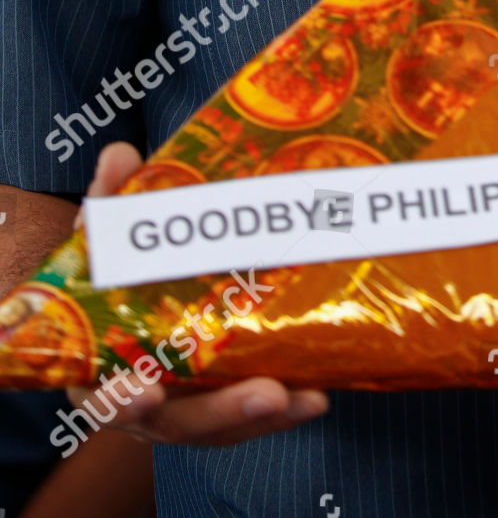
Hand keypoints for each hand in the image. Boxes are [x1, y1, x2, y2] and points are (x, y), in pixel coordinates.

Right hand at [68, 142, 329, 446]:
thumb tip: (120, 157)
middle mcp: (141, 396)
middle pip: (176, 419)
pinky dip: (285, 408)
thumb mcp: (110, 233)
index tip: (148, 391)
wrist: (142, 286)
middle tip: (266, 394)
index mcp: (98, 364)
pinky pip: (252, 413)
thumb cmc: (119, 267)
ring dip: (263, 413)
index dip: (120, 397)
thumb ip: (112, 199)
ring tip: (305, 397)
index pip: (102, 393)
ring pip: (221, 422)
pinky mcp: (223, 399)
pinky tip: (316, 396)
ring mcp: (185, 405)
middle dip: (221, 410)